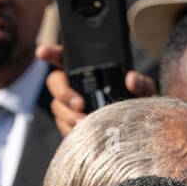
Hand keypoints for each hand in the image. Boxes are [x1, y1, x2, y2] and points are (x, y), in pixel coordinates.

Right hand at [35, 44, 157, 137]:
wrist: (139, 132)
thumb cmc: (139, 104)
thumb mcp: (144, 90)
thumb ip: (141, 82)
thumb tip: (131, 79)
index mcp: (88, 70)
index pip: (64, 57)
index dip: (51, 52)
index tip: (42, 52)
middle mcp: (75, 86)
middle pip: (55, 83)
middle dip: (63, 93)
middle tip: (80, 104)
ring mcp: (71, 108)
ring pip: (58, 108)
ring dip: (68, 116)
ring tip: (84, 122)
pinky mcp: (71, 127)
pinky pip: (64, 129)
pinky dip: (71, 131)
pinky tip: (83, 133)